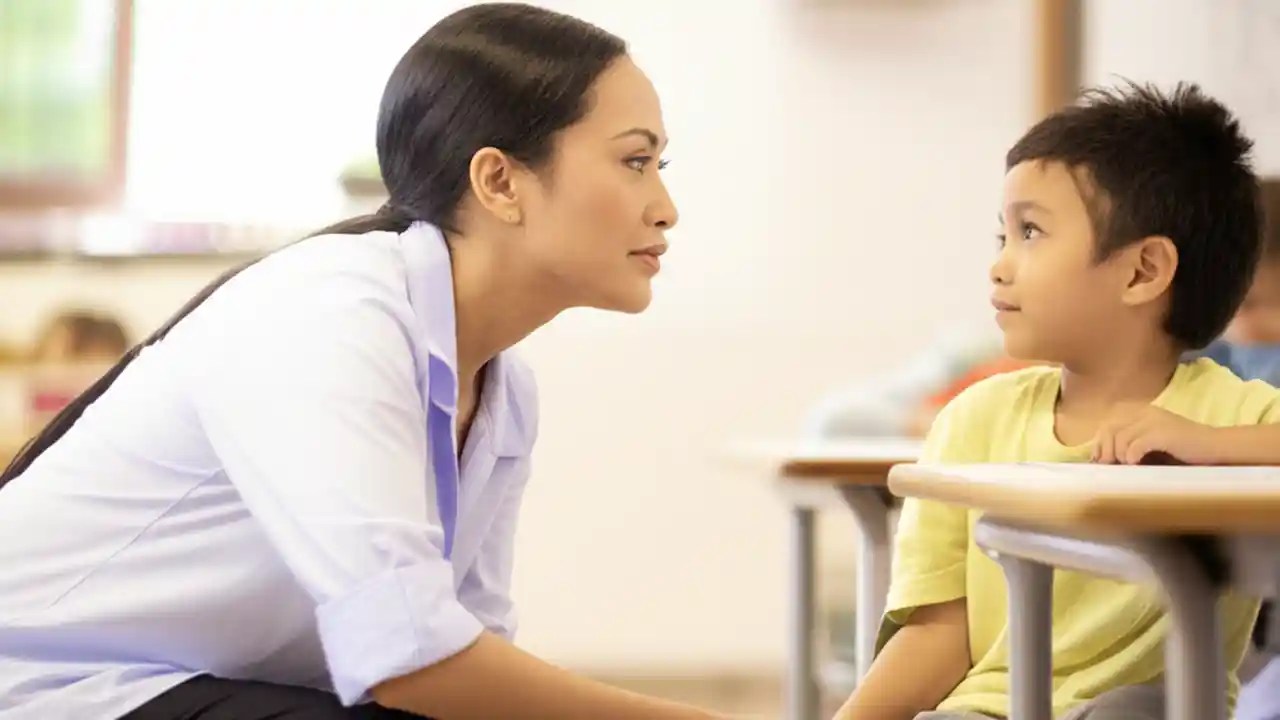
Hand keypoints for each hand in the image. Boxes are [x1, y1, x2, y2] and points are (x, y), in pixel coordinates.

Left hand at [1091, 404, 1219, 464]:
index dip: (1100, 443)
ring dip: (1120, 456)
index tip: (1100, 461)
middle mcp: (1144, 413)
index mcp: (1140, 413)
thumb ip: (1129, 445)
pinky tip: (1137, 464)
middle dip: (1106, 450)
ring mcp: (1154, 421)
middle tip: (1110, 467)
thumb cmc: (1182, 451)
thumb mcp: (1151, 445)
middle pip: (1109, 429)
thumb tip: (1102, 460)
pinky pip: (1135, 445)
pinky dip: (1132, 456)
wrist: (1216, 448)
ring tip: (1128, 466)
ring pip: (1120, 438)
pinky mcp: (1164, 433)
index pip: (1107, 424)